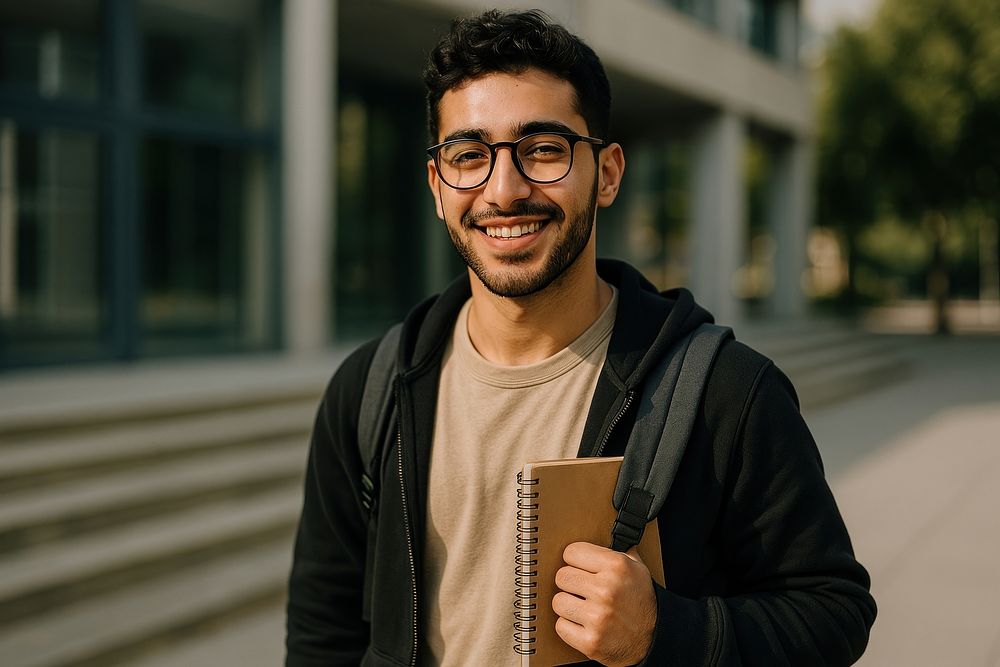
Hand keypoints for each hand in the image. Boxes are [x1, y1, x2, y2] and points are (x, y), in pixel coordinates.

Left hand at [552, 541, 656, 665]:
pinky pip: (561, 626)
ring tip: (584, 608)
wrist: (655, 637)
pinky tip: (584, 624)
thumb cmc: (642, 600)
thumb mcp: (637, 567)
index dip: (576, 560)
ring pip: (558, 601)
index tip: (581, 567)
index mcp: (616, 566)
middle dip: (571, 583)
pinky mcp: (591, 641)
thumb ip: (615, 550)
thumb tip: (600, 530)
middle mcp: (606, 590)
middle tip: (583, 590)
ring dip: (568, 605)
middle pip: (561, 576)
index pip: (571, 552)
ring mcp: (598, 617)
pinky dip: (570, 627)